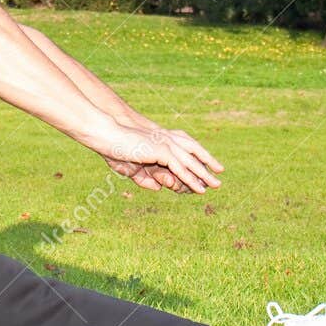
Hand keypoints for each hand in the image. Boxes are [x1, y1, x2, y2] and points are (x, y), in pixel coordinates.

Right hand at [87, 119, 223, 193]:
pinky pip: (180, 169)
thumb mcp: (130, 168)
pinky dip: (190, 180)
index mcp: (161, 142)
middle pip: (193, 154)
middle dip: (207, 165)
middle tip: (219, 176)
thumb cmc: (114, 149)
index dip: (194, 165)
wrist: (106, 136)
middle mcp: (167, 141)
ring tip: (216, 185)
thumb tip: (158, 188)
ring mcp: (165, 145)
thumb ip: (144, 178)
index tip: (201, 179)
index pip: (183, 154)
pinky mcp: (162, 152)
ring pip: (190, 163)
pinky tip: (199, 188)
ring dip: (204, 175)